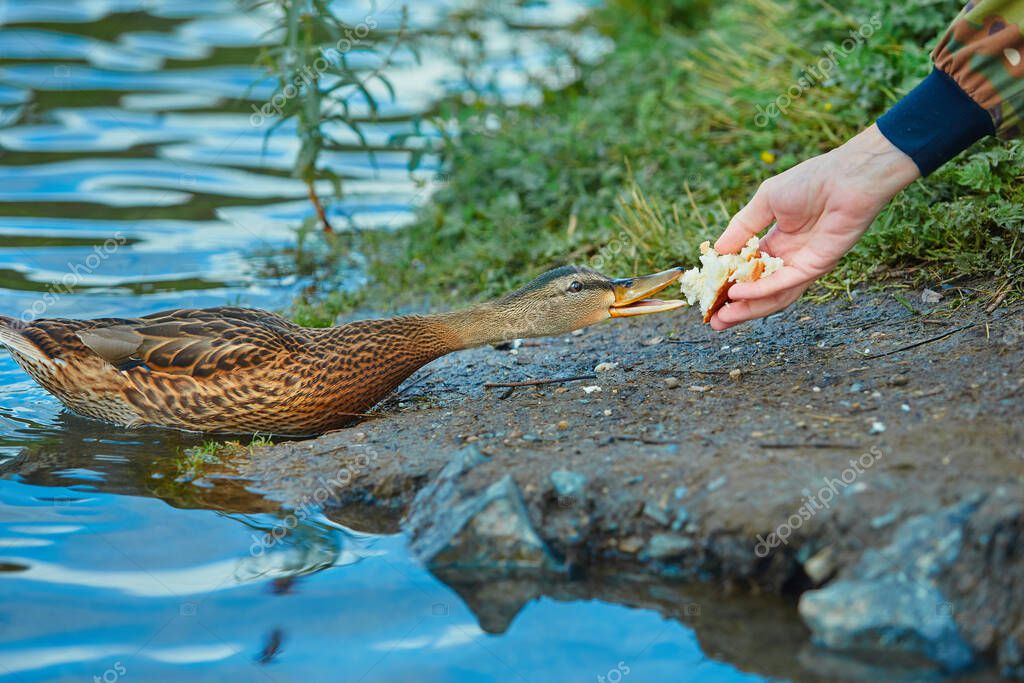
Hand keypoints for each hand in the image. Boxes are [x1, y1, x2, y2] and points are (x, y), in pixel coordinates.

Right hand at [710, 124, 920, 330]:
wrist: (847, 177)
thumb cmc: (810, 181)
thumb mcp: (764, 202)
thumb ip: (742, 227)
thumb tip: (717, 250)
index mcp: (777, 243)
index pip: (749, 271)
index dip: (729, 283)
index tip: (709, 294)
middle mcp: (789, 259)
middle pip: (760, 291)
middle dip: (736, 307)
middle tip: (713, 320)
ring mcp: (803, 266)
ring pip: (772, 296)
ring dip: (747, 309)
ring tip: (722, 319)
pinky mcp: (815, 267)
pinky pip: (784, 284)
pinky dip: (761, 291)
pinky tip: (738, 293)